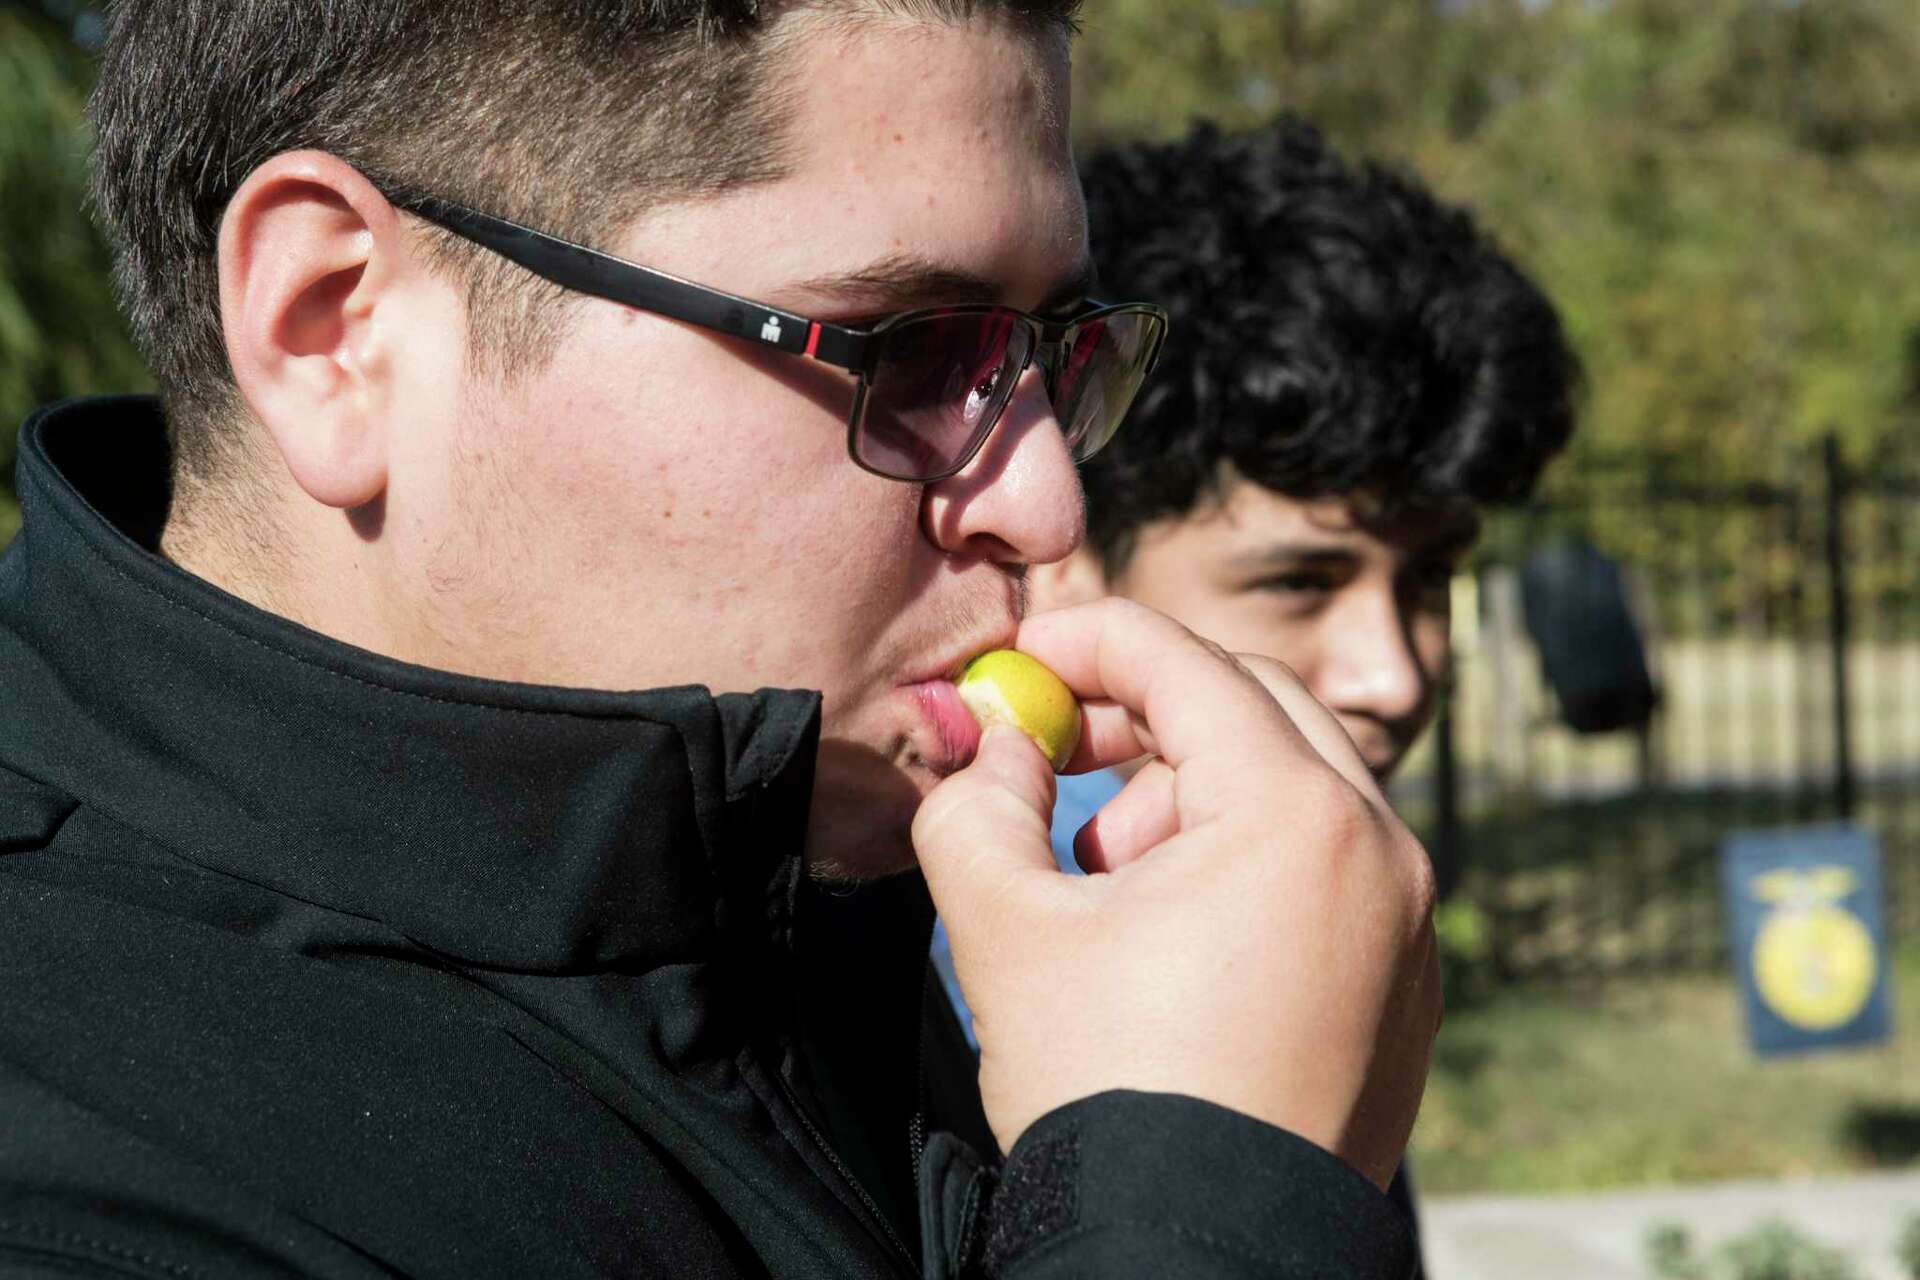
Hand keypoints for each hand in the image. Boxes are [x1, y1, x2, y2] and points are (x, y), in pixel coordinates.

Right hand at [912, 598, 1439, 1190]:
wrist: (1201, 1262)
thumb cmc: (1109, 1091)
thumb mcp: (1005, 929)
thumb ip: (977, 805)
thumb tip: (995, 749)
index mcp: (1295, 813)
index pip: (1185, 664)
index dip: (1087, 643)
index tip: (1022, 661)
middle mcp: (1380, 851)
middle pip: (1254, 709)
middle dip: (1142, 721)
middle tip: (1056, 757)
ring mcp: (1408, 925)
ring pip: (1292, 793)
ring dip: (1189, 803)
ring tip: (1103, 889)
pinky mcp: (1406, 989)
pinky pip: (1327, 876)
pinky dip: (1245, 869)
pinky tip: (1169, 943)